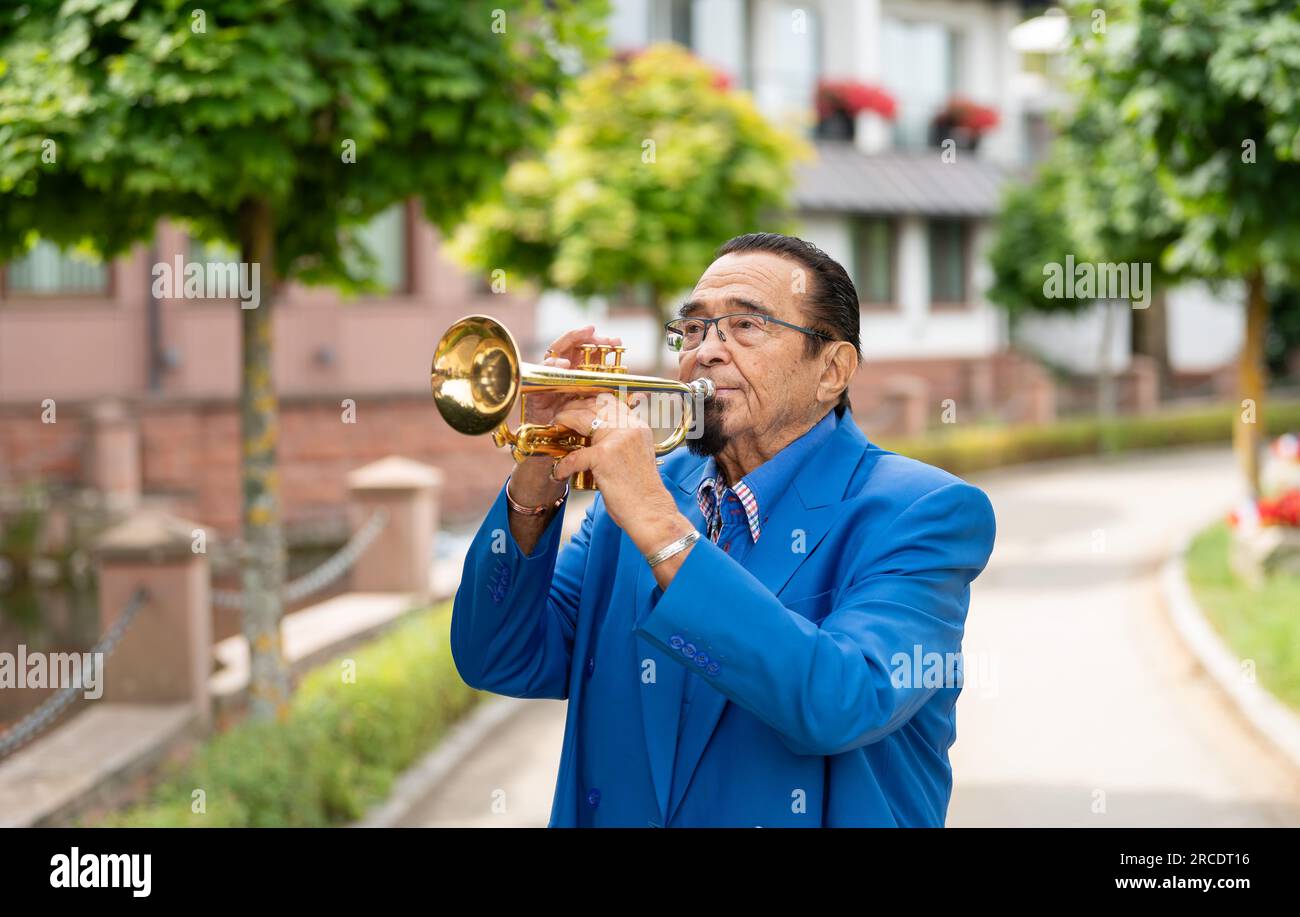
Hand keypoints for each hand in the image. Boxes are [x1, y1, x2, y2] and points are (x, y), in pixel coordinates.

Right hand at [509, 325, 622, 506]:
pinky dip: (551, 365)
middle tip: (598, 334)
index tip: (616, 340)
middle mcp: (562, 380)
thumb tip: (640, 394)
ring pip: (555, 354)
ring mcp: (547, 384)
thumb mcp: (598, 420)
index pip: (588, 357)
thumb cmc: (576, 441)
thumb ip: (613, 406)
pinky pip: (540, 373)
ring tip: (582, 340)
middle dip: (585, 338)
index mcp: (579, 383)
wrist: (553, 460)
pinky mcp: (534, 391)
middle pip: (571, 350)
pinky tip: (563, 364)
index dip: (600, 346)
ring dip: (569, 344)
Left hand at [551, 393, 693, 554]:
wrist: (650, 512)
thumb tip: (594, 438)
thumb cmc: (641, 492)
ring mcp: (617, 440)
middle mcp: (630, 428)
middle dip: (574, 407)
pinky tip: (559, 472)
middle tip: (561, 415)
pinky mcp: (605, 456)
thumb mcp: (635, 457)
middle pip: (595, 405)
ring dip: (564, 421)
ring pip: (582, 420)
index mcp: (638, 427)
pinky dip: (564, 466)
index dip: (590, 401)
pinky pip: (575, 456)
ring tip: (555, 428)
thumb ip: (619, 442)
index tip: (576, 406)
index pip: (611, 402)